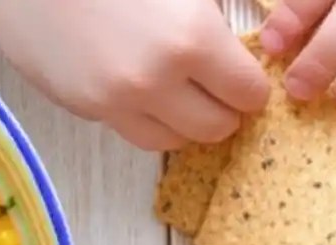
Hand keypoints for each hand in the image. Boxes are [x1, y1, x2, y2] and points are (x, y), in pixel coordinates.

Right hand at [0, 0, 270, 150]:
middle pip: (217, 127)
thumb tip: (238, 46)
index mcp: (192, 37)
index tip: (243, 72)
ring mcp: (117, 101)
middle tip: (216, 87)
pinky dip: (147, 118)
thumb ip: (212, 13)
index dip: (250, 83)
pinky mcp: (85, 108)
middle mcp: (157, 80)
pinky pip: (133, 131)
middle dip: (224, 109)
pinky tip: (141, 88)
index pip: (249, 92)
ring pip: (174, 141)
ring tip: (179, 92)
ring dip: (184, 122)